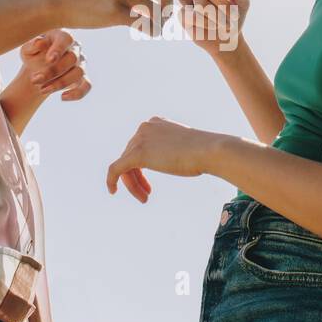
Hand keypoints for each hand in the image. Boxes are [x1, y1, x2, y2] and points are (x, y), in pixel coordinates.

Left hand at [19, 29, 89, 100]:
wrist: (38, 67)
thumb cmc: (34, 53)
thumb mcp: (27, 49)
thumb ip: (32, 45)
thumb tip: (39, 42)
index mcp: (62, 36)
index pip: (66, 39)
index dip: (59, 49)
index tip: (49, 60)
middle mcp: (75, 48)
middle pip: (72, 59)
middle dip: (53, 72)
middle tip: (34, 80)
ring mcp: (81, 63)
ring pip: (78, 73)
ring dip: (60, 84)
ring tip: (42, 89)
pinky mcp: (82, 78)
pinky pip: (86, 85)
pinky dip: (77, 93)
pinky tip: (62, 97)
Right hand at [52, 0, 192, 32]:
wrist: (61, 0)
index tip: (187, 4)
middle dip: (169, 10)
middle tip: (162, 19)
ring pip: (157, 11)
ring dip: (160, 23)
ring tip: (154, 27)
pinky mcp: (113, 11)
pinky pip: (143, 24)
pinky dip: (150, 31)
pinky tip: (146, 32)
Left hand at [105, 116, 223, 202]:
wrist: (209, 150)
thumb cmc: (204, 153)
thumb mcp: (184, 147)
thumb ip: (171, 150)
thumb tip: (168, 159)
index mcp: (156, 124)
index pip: (140, 146)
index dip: (141, 167)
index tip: (149, 184)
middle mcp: (145, 127)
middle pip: (130, 155)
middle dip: (137, 177)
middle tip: (146, 195)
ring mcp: (140, 139)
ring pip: (125, 165)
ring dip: (133, 184)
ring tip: (144, 198)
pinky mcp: (137, 153)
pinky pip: (116, 168)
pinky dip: (112, 180)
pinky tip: (112, 190)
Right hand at [181, 0, 248, 57]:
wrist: (226, 39)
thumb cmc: (233, 19)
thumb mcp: (243, 5)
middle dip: (224, 5)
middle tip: (234, 17)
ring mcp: (190, 3)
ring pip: (201, 4)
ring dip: (217, 16)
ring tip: (226, 25)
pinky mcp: (184, 16)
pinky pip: (193, 16)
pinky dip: (206, 22)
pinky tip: (213, 27)